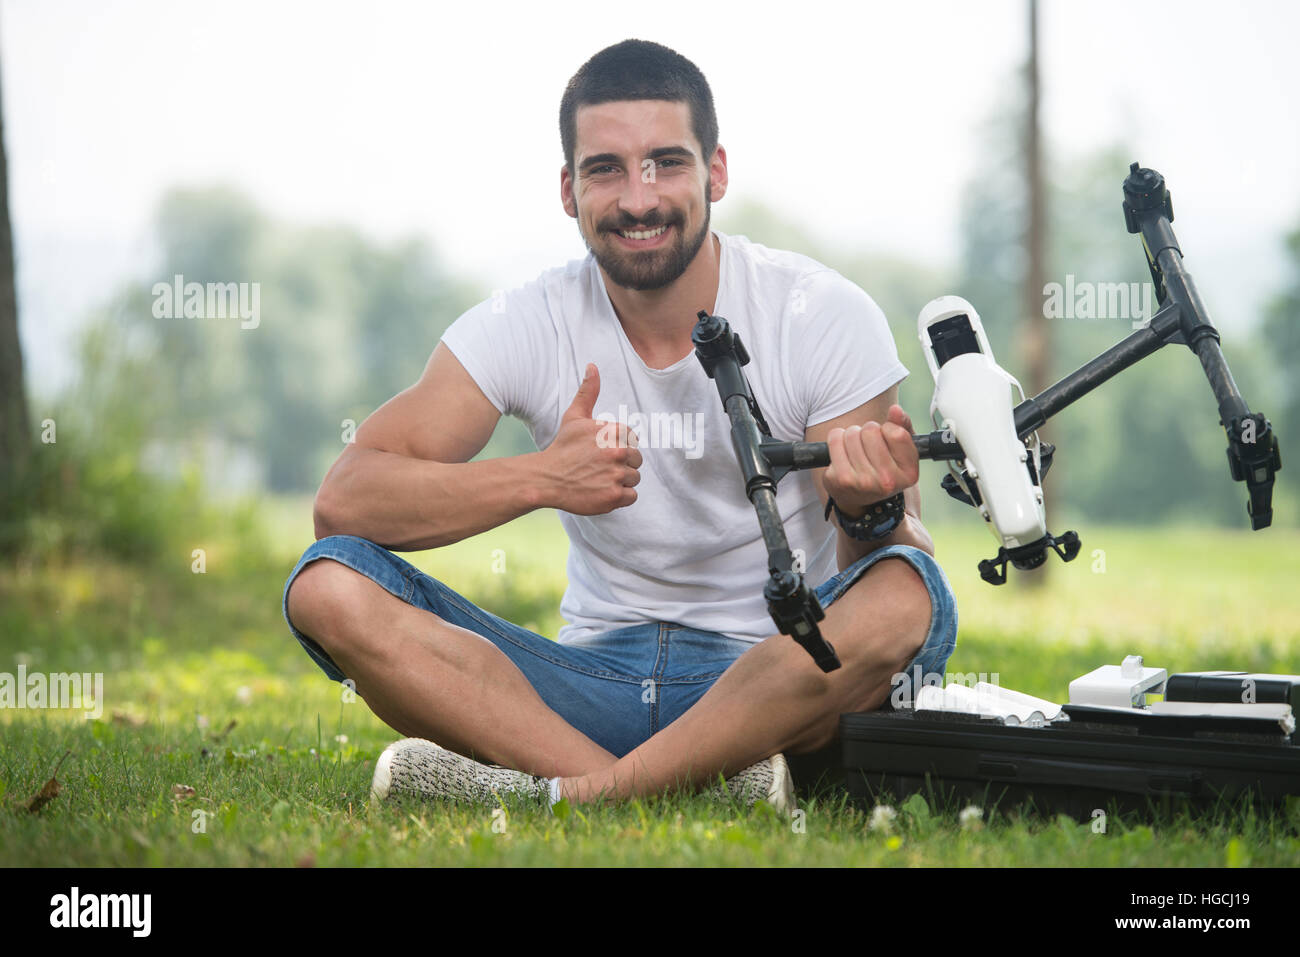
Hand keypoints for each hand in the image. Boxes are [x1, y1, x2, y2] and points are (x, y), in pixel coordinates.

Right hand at [539, 363, 641, 514]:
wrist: (546, 479)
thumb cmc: (563, 446)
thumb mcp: (574, 416)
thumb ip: (588, 392)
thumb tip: (593, 366)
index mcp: (613, 431)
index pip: (633, 440)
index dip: (619, 446)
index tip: (602, 451)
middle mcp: (617, 452)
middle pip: (637, 460)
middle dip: (621, 464)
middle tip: (599, 467)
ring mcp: (616, 476)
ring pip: (634, 478)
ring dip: (620, 480)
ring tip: (599, 479)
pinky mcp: (613, 497)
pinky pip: (631, 496)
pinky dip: (619, 496)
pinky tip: (601, 490)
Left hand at [823, 404, 918, 516]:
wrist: (862, 500)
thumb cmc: (883, 469)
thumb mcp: (901, 452)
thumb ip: (903, 427)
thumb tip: (895, 410)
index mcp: (908, 473)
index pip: (896, 433)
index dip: (888, 428)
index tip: (885, 437)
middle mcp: (887, 481)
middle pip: (871, 431)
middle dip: (868, 431)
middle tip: (867, 444)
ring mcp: (862, 482)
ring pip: (852, 433)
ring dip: (852, 435)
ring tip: (856, 448)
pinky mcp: (840, 479)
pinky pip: (835, 440)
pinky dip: (836, 439)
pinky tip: (843, 452)